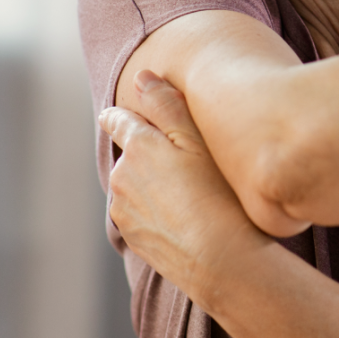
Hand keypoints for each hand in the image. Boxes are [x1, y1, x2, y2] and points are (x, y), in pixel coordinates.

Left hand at [98, 71, 266, 300]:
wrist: (221, 261)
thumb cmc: (219, 195)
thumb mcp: (199, 140)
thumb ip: (167, 104)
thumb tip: (141, 77)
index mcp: (138, 146)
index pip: (118, 120)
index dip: (123, 115)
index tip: (125, 115)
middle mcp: (122, 176)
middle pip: (129, 156)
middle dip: (147, 155)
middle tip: (182, 162)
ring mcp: (124, 211)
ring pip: (133, 187)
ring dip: (150, 185)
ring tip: (188, 194)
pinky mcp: (133, 238)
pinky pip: (139, 215)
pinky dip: (155, 212)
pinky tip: (184, 217)